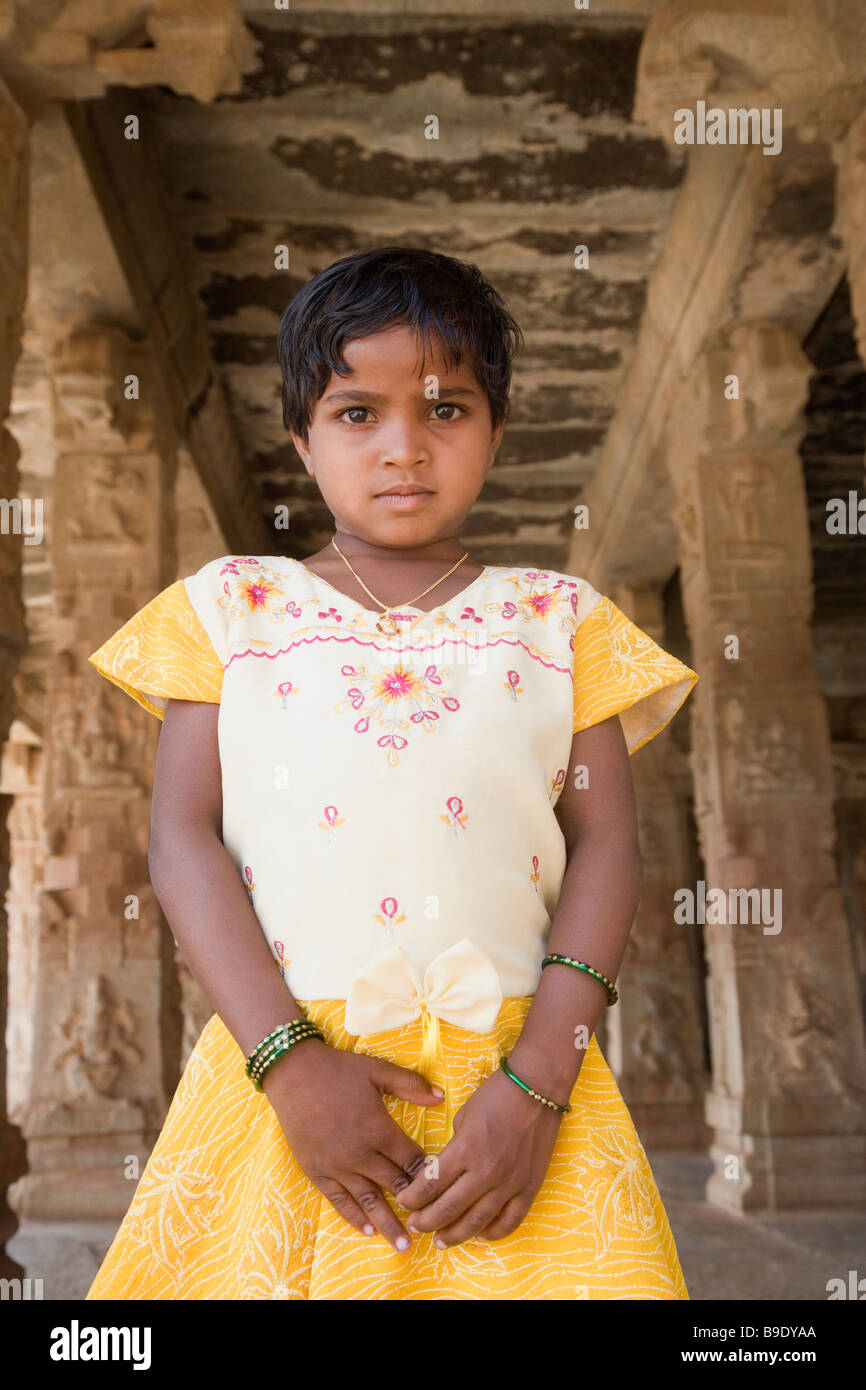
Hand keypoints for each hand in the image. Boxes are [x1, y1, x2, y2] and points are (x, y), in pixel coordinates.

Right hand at [263, 1039, 443, 1253]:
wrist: (293, 1074)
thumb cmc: (338, 1070)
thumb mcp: (378, 1071)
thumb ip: (411, 1085)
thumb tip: (441, 1098)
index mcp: (379, 1130)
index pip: (412, 1161)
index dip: (429, 1175)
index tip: (443, 1189)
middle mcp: (360, 1154)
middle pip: (395, 1187)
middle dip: (415, 1207)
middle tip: (432, 1227)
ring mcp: (337, 1166)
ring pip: (369, 1202)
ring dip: (388, 1224)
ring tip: (404, 1246)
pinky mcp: (317, 1171)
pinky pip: (339, 1200)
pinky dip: (354, 1217)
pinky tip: (368, 1230)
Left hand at [396, 1062, 563, 1246]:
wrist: (537, 1087)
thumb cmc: (496, 1095)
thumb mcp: (463, 1117)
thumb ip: (453, 1149)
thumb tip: (444, 1172)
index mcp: (465, 1149)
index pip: (430, 1185)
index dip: (411, 1199)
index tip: (402, 1202)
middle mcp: (486, 1171)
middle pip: (448, 1209)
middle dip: (425, 1221)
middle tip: (414, 1225)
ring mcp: (510, 1183)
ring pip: (477, 1222)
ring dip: (454, 1234)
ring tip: (440, 1240)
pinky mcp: (529, 1188)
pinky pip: (510, 1221)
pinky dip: (492, 1233)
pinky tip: (479, 1235)